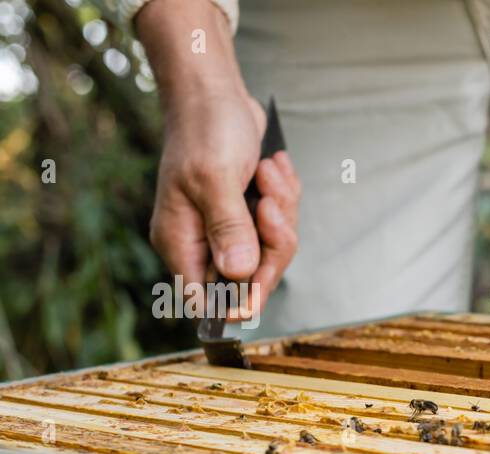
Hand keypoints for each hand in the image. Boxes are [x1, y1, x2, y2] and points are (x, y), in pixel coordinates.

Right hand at [137, 0, 298, 322]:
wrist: (214, 94)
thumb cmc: (204, 130)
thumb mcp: (215, 178)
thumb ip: (229, 227)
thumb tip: (240, 273)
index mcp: (181, 242)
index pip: (207, 299)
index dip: (237, 300)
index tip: (260, 281)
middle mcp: (204, 242)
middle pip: (254, 276)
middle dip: (273, 240)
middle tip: (268, 204)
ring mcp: (230, 229)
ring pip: (274, 248)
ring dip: (281, 209)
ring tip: (267, 172)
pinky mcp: (252, 214)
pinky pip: (283, 223)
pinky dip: (285, 195)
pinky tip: (273, 166)